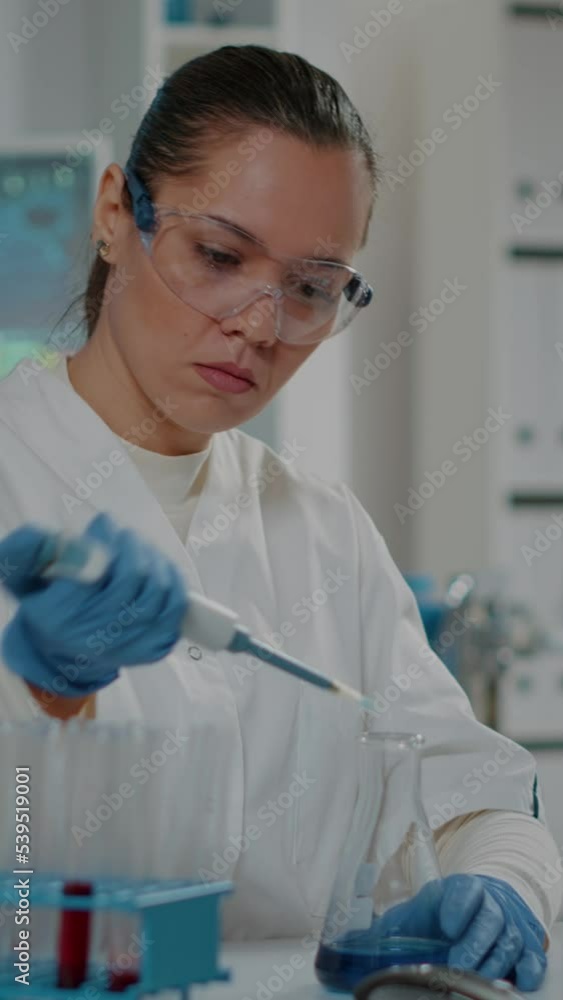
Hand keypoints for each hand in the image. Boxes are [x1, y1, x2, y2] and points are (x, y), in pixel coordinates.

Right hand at [0, 513, 187, 695]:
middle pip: (132, 577)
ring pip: (158, 590)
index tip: (104, 523)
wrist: (62, 651)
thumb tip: (65, 539)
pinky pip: (174, 609)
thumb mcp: (23, 574)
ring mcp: (126, 645)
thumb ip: (31, 549)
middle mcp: (94, 636)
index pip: (93, 569)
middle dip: (132, 545)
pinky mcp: (151, 648)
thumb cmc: (46, 602)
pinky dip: (173, 581)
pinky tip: (159, 569)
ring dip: (154, 559)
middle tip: (125, 535)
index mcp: (59, 616)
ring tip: (140, 549)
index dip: (104, 540)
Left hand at [376, 874, 546, 991]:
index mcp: (459, 891)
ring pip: (510, 942)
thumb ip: (382, 929)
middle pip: (490, 919)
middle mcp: (489, 906)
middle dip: (475, 943)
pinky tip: (514, 982)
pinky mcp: (524, 949)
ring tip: (474, 979)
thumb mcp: (410, 917)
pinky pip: (533, 960)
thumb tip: (345, 942)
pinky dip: (527, 971)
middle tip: (457, 965)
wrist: (473, 911)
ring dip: (495, 963)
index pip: (465, 889)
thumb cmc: (437, 916)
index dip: (458, 904)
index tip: (446, 923)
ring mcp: (509, 927)